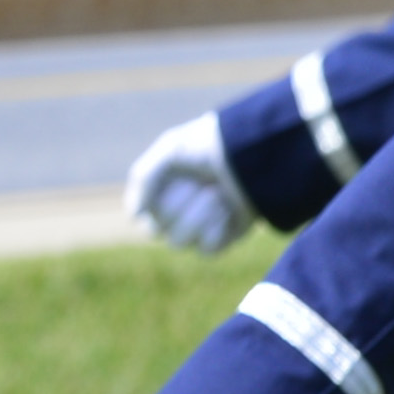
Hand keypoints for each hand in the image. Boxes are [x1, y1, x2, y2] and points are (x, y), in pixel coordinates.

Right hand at [122, 112, 249, 254]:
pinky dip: (216, 228)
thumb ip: (145, 177)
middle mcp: (176, 212)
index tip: (175, 177)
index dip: (155, 200)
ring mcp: (200, 226)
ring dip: (198, 214)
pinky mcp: (224, 237)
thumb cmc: (211, 144)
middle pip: (157, 230)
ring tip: (218, 193)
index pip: (141, 214)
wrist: (255, 150)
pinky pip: (206, 249)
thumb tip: (137, 215)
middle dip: (180, 202)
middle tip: (201, 182)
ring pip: (178, 242)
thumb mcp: (171, 149)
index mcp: (160, 191)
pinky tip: (229, 209)